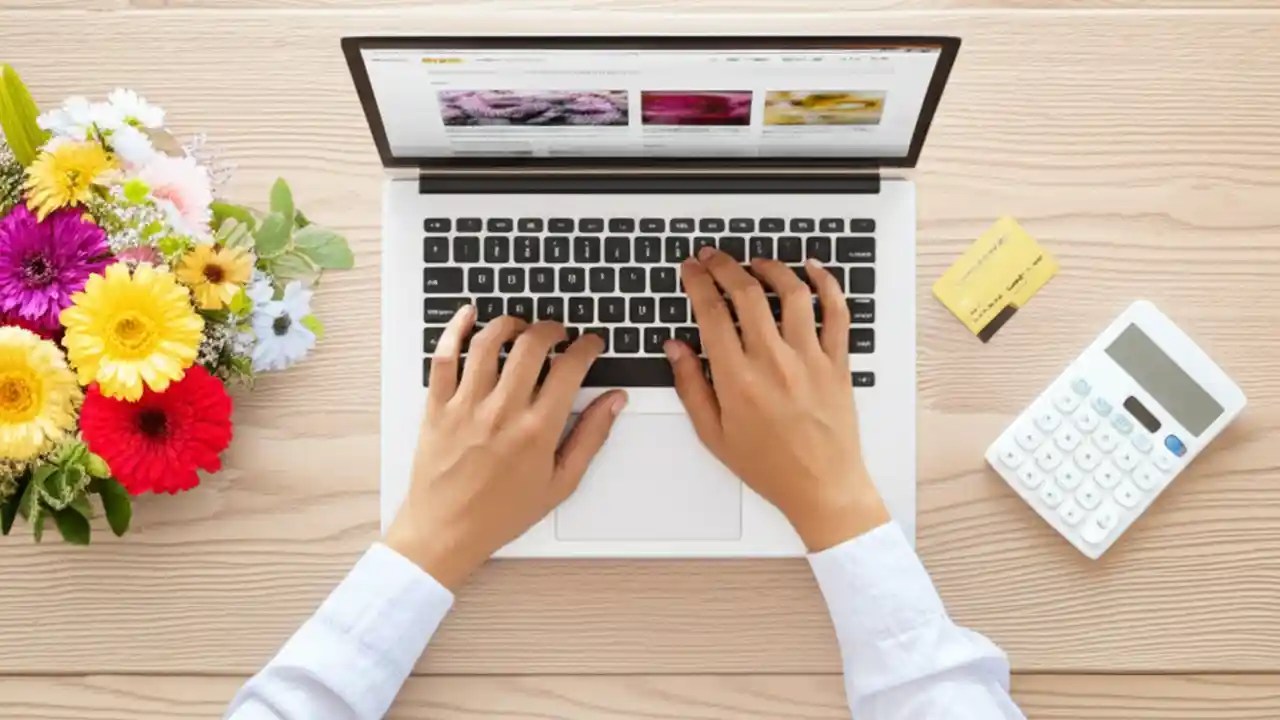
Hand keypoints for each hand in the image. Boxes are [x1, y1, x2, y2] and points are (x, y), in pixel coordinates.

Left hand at [386, 307, 626, 589]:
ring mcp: (466, 406)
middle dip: (552, 329)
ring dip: (510, 324)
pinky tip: (468, 314)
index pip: (569, 368)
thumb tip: (614, 402)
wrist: (446, 532)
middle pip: (531, 345)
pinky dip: (455, 329)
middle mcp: (502, 412)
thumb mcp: (560, 483)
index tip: (591, 344)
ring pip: (488, 343)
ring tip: (521, 326)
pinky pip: (443, 357)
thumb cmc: (501, 514)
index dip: (586, 347)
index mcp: (538, 431)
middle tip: (558, 333)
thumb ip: (590, 437)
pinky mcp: (437, 407)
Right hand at [665, 247, 888, 551]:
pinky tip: (812, 269)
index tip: (691, 269)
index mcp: (737, 380)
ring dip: (770, 268)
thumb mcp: (713, 434)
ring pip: (791, 293)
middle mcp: (774, 362)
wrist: (822, 487)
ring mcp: (809, 359)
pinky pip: (836, 312)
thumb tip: (676, 347)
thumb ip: (691, 386)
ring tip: (755, 262)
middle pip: (747, 293)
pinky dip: (826, 284)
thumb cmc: (768, 466)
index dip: (697, 282)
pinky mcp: (837, 362)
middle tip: (712, 257)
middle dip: (724, 266)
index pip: (712, 313)